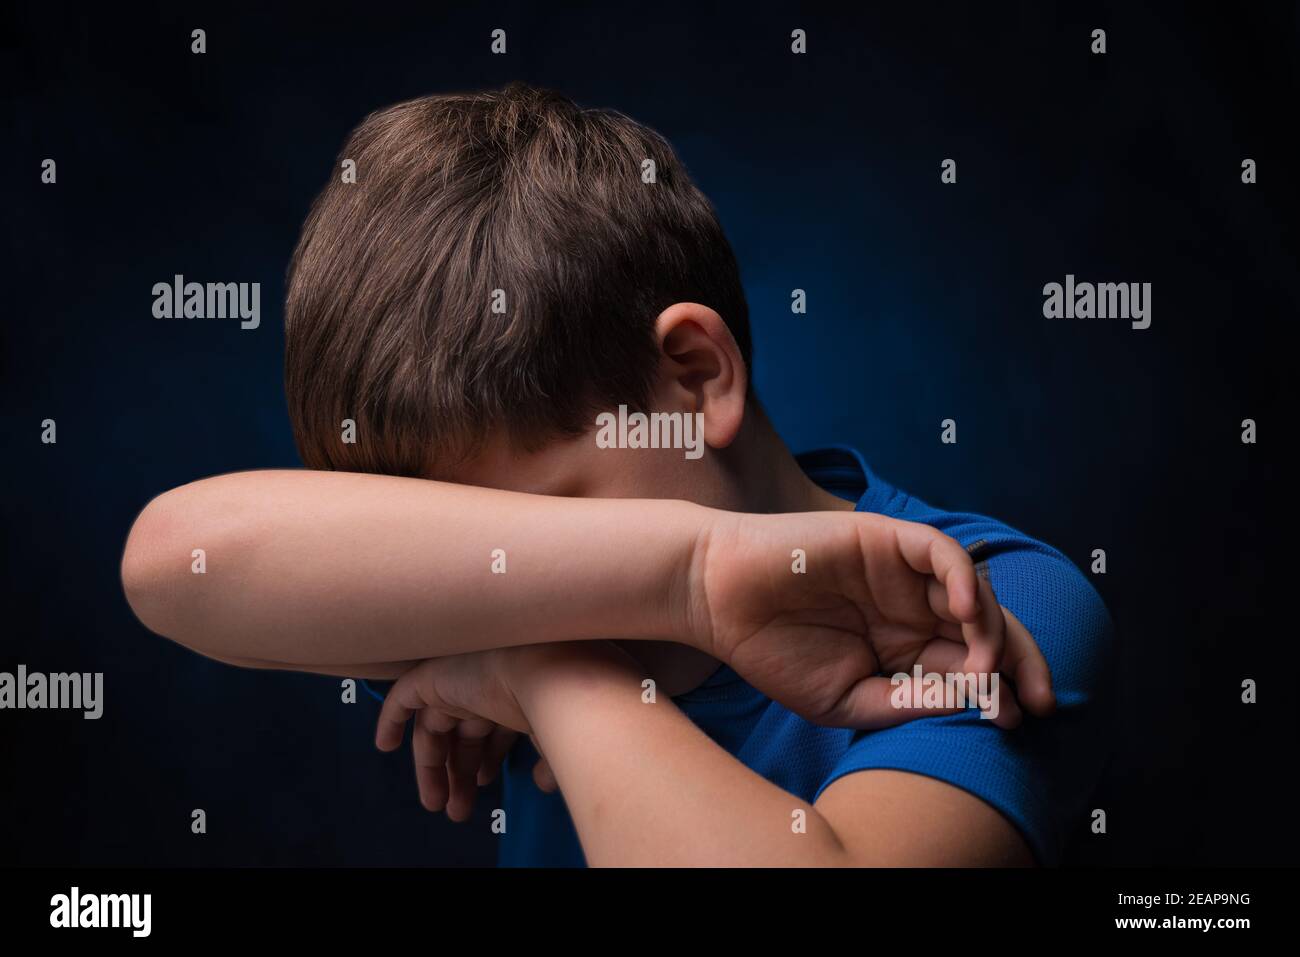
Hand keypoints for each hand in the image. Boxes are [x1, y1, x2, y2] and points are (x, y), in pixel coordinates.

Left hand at [374, 645, 591, 816]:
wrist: (546, 672)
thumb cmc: (560, 705)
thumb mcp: (556, 742)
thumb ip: (547, 762)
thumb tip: (544, 782)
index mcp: (514, 698)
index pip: (494, 731)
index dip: (489, 759)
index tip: (487, 785)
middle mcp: (486, 688)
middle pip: (463, 735)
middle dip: (462, 773)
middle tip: (458, 809)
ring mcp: (459, 682)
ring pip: (435, 727)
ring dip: (433, 767)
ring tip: (436, 803)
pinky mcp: (434, 677)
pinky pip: (403, 698)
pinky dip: (391, 719)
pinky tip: (385, 747)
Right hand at [688, 510, 1054, 727]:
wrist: (717, 598)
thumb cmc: (773, 650)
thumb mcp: (846, 698)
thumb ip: (907, 702)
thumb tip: (977, 704)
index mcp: (904, 647)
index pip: (970, 666)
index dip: (1001, 691)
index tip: (1014, 721)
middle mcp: (912, 608)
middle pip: (987, 628)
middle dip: (1021, 662)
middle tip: (1038, 700)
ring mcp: (902, 572)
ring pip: (973, 591)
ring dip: (990, 629)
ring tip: (983, 666)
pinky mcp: (885, 539)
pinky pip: (941, 552)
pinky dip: (960, 578)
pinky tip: (962, 613)